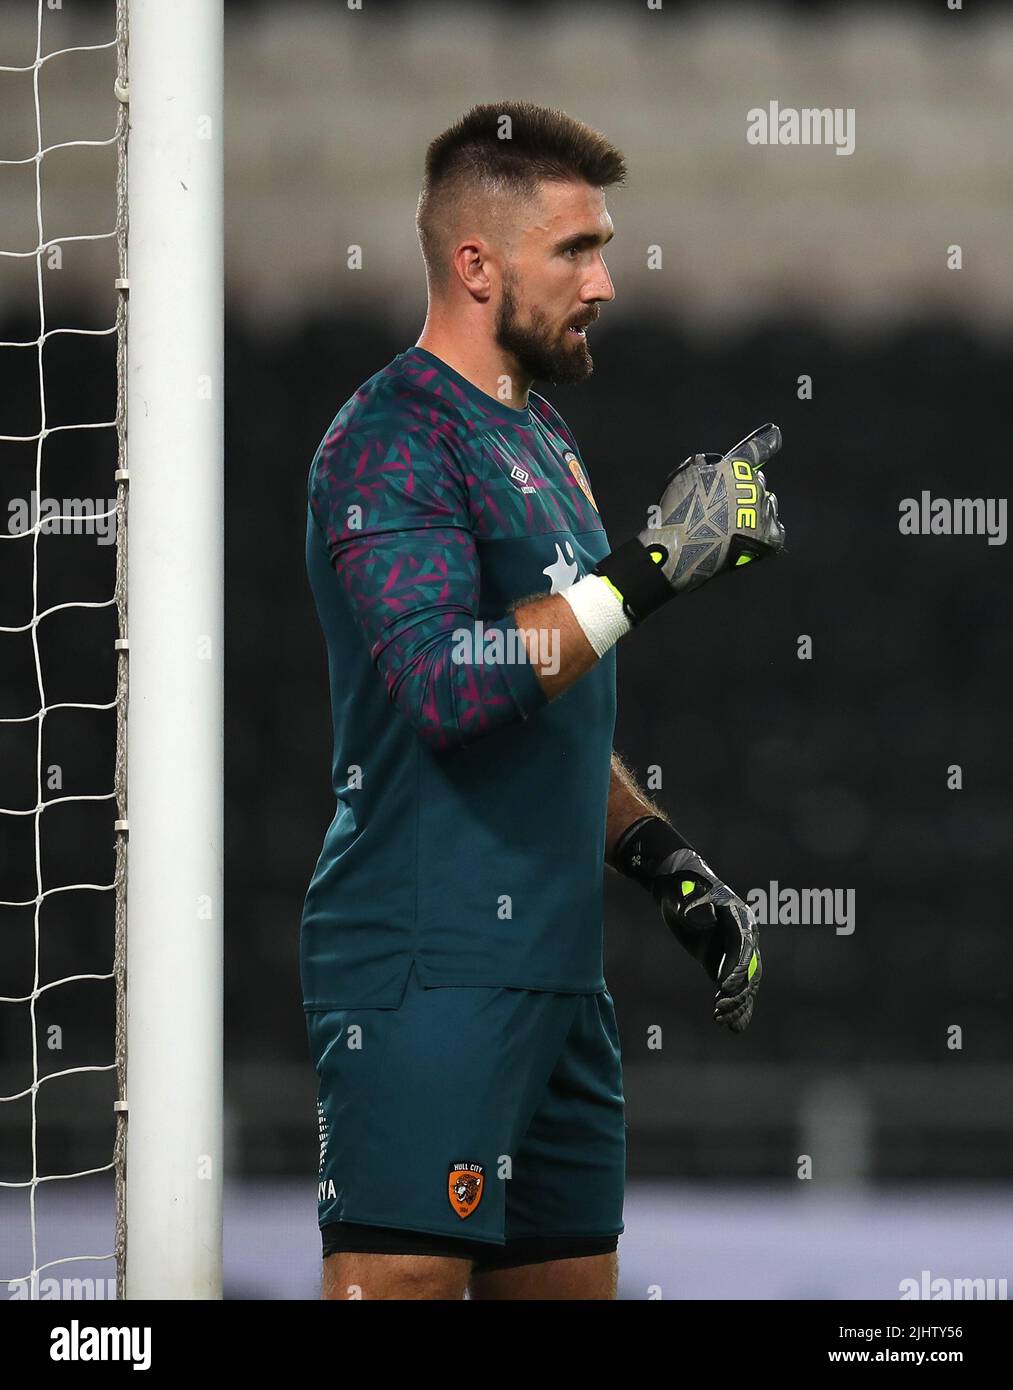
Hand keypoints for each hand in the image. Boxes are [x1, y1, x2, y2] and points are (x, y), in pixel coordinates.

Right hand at [592, 423, 784, 623]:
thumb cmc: (678, 510)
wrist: (681, 546)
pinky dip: (765, 533)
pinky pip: (775, 530)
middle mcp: (755, 485)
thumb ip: (704, 467)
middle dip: (746, 491)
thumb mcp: (684, 476)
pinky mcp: (768, 536)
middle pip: (758, 483)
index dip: (768, 440)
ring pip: (768, 505)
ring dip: (756, 511)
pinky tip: (750, 538)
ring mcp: (764, 511)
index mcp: (737, 468)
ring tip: (732, 526)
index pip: (757, 449)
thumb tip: (711, 464)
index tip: (777, 433)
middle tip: (724, 509)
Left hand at [653, 846, 761, 1033]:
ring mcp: (734, 951)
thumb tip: (696, 917)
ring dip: (736, 1004)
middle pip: (748, 970)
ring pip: (744, 984)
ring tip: (721, 1021)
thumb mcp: (681, 892)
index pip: (744, 948)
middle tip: (717, 1008)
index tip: (723, 986)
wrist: (676, 887)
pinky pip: (734, 987)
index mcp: (740, 919)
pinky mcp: (722, 962)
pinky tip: (732, 1027)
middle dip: (736, 992)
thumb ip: (689, 904)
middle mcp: (744, 937)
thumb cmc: (680, 886)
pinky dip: (736, 1007)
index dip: (736, 968)